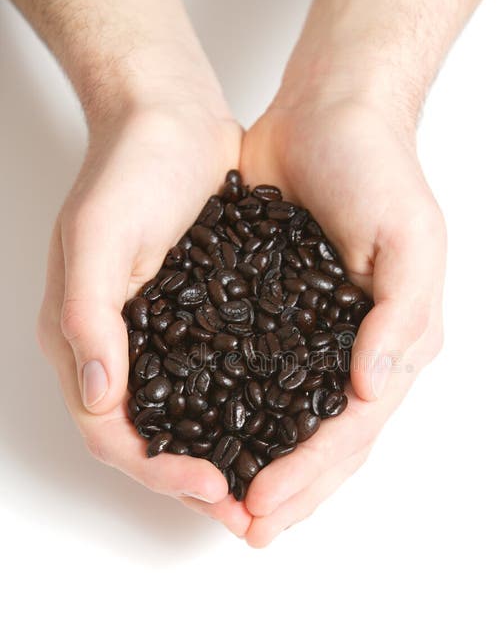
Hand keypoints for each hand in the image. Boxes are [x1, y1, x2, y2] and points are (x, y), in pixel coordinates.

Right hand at [37, 100, 251, 536]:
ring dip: (225, 460)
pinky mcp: (200, 322)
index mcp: (83, 341)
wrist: (169, 117)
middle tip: (250, 513)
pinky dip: (244, 415)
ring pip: (190, 422)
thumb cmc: (128, 169)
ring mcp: (160, 339)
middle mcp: (119, 350)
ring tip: (268, 490)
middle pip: (152, 442)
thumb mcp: (98, 239)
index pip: (112, 433)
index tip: (214, 487)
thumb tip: (97, 398)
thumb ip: (89, 319)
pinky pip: (219, 383)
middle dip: (196, 484)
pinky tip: (282, 430)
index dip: (159, 470)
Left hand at [237, 94, 445, 545]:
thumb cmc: (380, 171)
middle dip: (288, 489)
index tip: (265, 505)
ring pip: (287, 422)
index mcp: (391, 344)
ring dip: (260, 467)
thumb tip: (374, 387)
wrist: (331, 115)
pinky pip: (251, 377)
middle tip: (245, 528)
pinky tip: (204, 439)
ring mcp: (310, 337)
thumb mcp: (410, 236)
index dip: (311, 473)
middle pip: (323, 441)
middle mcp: (352, 352)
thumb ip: (402, 314)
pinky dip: (232, 415)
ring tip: (224, 505)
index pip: (352, 429)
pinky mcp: (270, 315)